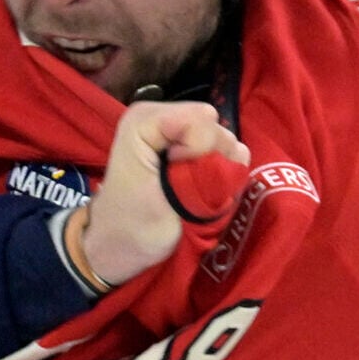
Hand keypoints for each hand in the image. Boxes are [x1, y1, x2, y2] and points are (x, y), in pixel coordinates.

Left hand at [78, 101, 249, 285]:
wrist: (122, 243)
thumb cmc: (134, 227)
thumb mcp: (161, 201)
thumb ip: (198, 172)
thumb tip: (237, 151)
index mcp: (146, 119)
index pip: (201, 122)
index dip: (199, 152)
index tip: (178, 178)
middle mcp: (163, 116)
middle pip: (214, 127)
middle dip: (212, 160)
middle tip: (187, 188)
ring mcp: (178, 131)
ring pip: (223, 139)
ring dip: (217, 168)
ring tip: (193, 190)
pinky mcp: (192, 146)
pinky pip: (224, 151)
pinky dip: (221, 172)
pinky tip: (203, 187)